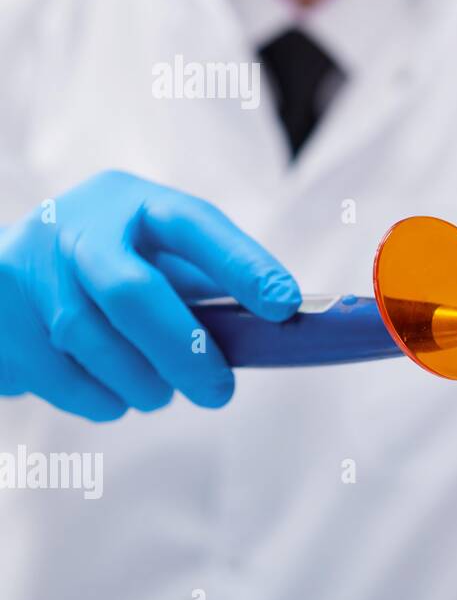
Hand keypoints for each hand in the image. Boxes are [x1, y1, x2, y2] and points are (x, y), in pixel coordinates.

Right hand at [0, 170, 300, 420]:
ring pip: (89, 341)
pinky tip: (114, 395)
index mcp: (133, 202)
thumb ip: (212, 290)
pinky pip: (56, 374)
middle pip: (131, 291)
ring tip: (160, 391)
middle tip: (220, 392)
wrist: (15, 271)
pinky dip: (99, 398)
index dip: (242, 265)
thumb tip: (278, 332)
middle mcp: (75, 224)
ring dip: (139, 382)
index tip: (286, 306)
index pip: (194, 226)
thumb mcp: (162, 260)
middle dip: (182, 350)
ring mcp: (26, 266)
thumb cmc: (117, 271)